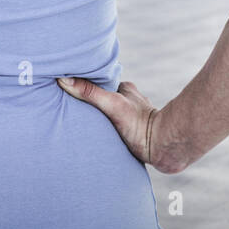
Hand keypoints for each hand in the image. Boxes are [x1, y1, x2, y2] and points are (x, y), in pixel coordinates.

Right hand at [56, 77, 177, 172]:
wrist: (165, 148)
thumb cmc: (141, 125)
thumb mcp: (112, 105)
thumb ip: (89, 93)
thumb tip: (63, 79)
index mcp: (123, 89)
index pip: (98, 83)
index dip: (83, 85)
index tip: (66, 87)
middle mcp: (128, 101)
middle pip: (102, 99)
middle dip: (89, 104)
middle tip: (69, 108)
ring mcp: (131, 118)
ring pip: (109, 114)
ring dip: (98, 120)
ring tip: (80, 126)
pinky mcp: (133, 135)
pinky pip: (114, 130)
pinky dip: (106, 132)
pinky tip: (98, 139)